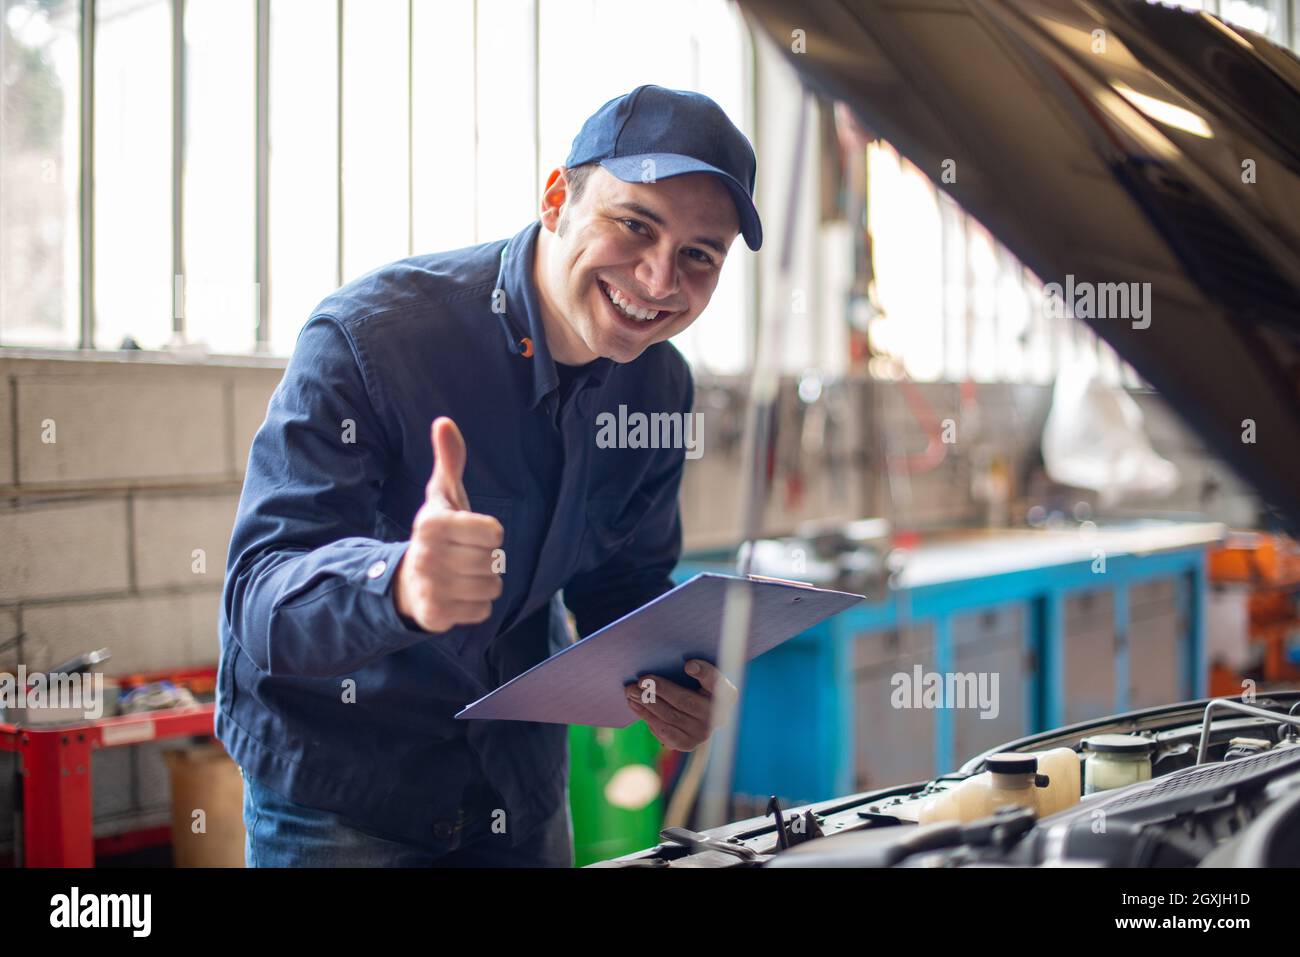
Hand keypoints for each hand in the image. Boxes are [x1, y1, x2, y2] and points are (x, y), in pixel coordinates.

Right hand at [393, 417, 504, 632]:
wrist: (406, 580)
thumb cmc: (437, 533)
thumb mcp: (443, 496)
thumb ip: (449, 460)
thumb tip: (444, 422)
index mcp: (433, 522)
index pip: (495, 532)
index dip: (488, 534)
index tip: (468, 534)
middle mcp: (427, 554)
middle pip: (495, 561)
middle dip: (487, 561)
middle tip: (463, 558)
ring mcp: (429, 586)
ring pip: (492, 588)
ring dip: (482, 584)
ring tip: (460, 577)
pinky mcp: (435, 615)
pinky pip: (482, 612)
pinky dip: (474, 607)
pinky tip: (456, 596)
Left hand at [624, 660, 737, 750]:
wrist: (695, 717)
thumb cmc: (694, 687)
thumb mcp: (699, 677)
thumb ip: (692, 669)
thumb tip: (668, 661)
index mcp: (726, 693)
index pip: (716, 682)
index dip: (703, 673)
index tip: (688, 665)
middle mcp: (718, 716)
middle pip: (686, 701)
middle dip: (660, 689)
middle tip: (642, 680)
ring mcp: (703, 733)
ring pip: (671, 716)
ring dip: (647, 702)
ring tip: (631, 690)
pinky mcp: (688, 744)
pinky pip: (664, 731)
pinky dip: (646, 716)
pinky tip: (635, 705)